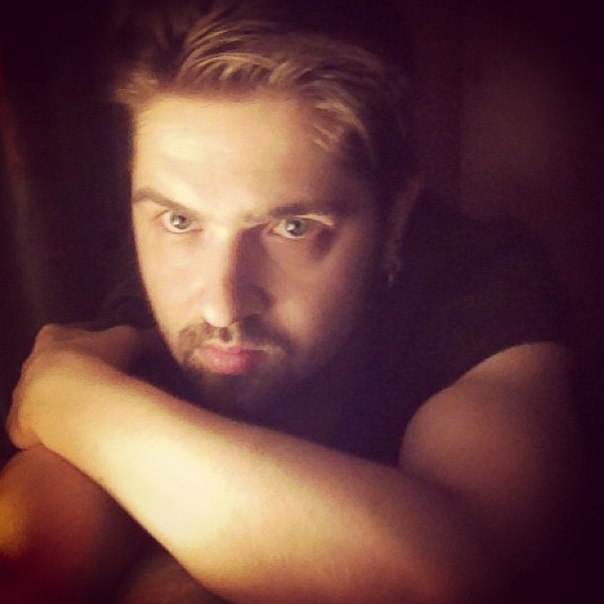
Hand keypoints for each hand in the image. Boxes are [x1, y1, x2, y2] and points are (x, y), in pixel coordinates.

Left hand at [7, 324, 156, 449]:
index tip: (100, 353)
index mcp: (51, 338)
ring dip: (58, 404)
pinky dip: (48, 432)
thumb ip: (143, 337)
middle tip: (95, 385)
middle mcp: (30, 364)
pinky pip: (32, 429)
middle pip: (46, 366)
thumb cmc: (97, 361)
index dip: (80, 343)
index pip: (62, 335)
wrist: (70, 402)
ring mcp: (21, 396)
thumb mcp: (128, 340)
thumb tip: (161, 335)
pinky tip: (70, 436)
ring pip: (37, 398)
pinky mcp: (17, 426)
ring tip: (86, 414)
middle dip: (67, 374)